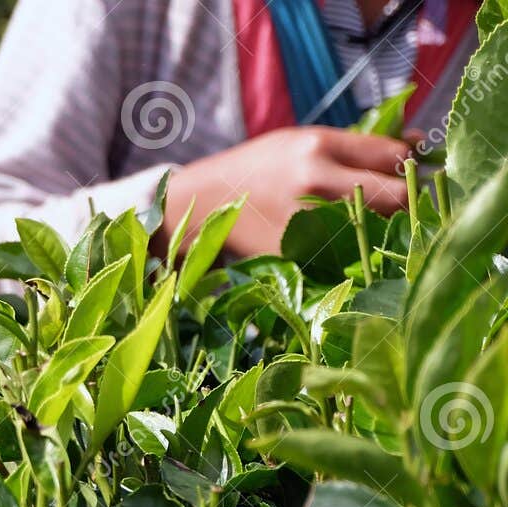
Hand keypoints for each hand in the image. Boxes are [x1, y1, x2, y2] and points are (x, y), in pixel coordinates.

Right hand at [164, 127, 410, 256]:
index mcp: (318, 146)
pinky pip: (343, 254)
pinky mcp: (295, 254)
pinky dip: (348, 249)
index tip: (407, 173)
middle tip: (397, 203)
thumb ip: (355, 144)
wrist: (203, 203)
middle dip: (405, 200)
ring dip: (379, 226)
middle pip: (396, 196)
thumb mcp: (302, 140)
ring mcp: (305, 222)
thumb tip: (416, 144)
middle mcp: (315, 183)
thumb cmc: (259, 167)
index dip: (411, 166)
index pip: (395, 156)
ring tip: (361, 221)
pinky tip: (333, 240)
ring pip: (376, 228)